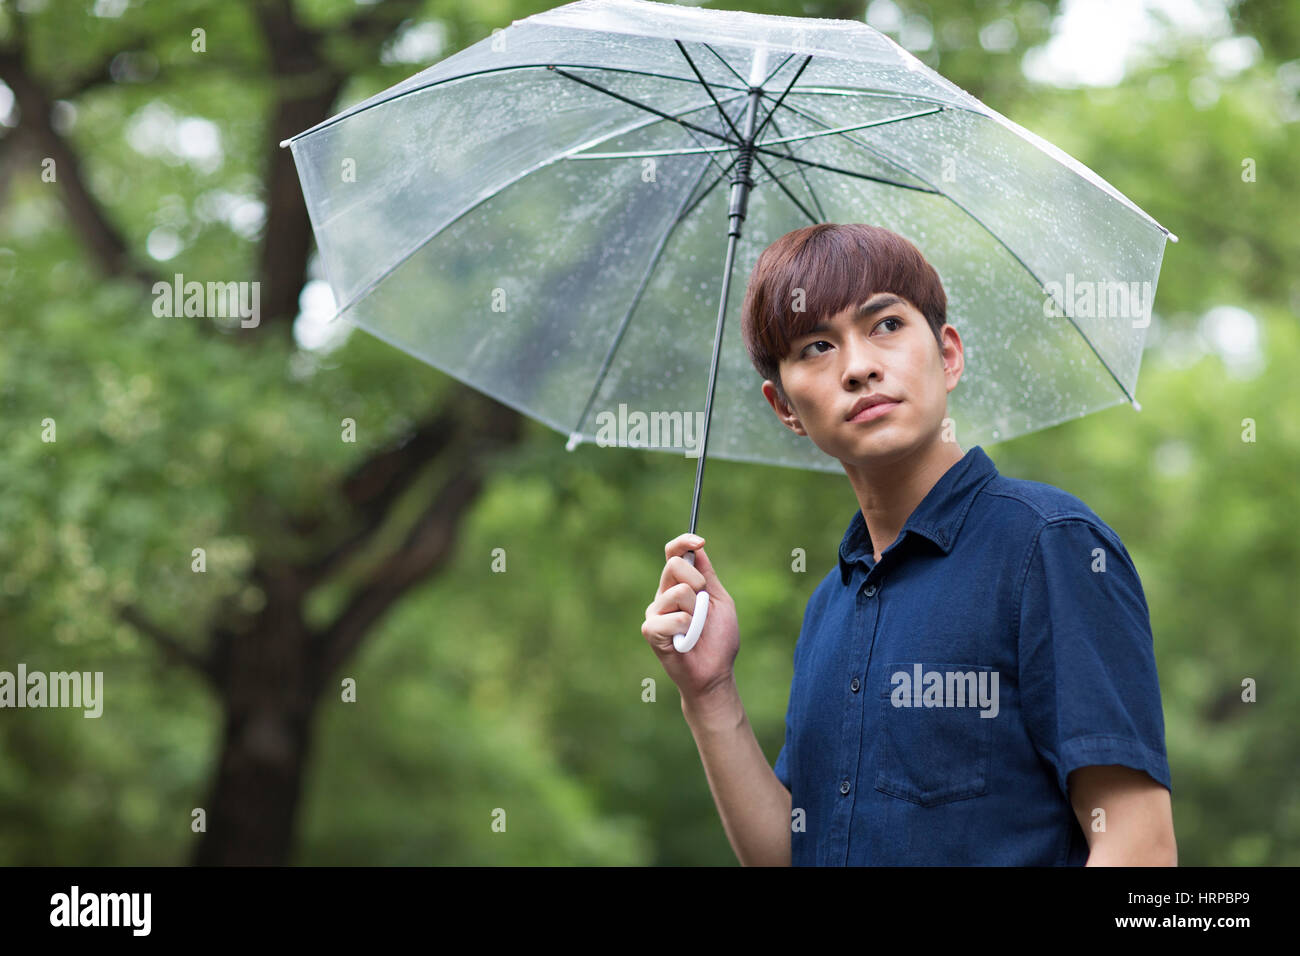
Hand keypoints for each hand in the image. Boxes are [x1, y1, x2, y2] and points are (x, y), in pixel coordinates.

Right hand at [641, 533, 739, 701]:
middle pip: (674, 565)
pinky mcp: (650, 631)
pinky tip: (686, 641)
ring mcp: (655, 613)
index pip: (673, 553)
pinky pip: (672, 617)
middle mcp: (663, 595)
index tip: (700, 541)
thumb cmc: (719, 639)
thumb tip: (696, 546)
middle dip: (698, 582)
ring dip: (697, 613)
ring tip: (696, 629)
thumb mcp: (719, 600)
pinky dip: (687, 629)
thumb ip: (708, 574)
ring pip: (678, 592)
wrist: (715, 673)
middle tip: (704, 605)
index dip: (683, 542)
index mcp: (679, 585)